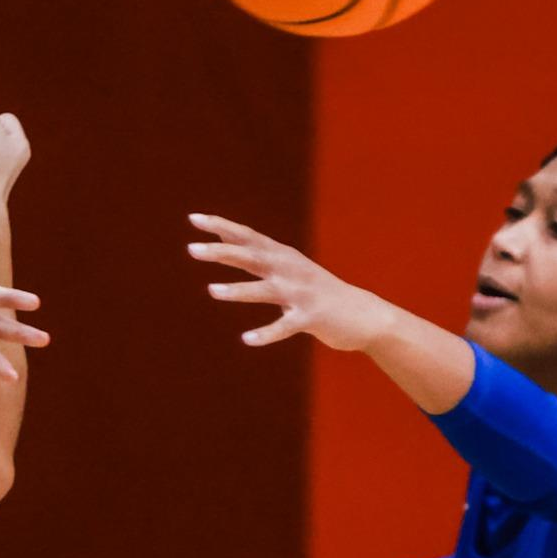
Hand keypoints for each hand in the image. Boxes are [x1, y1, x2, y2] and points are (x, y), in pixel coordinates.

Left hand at [187, 213, 388, 351]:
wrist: (364, 315)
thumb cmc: (317, 290)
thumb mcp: (287, 266)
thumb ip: (256, 254)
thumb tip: (222, 237)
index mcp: (283, 257)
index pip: (247, 236)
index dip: (221, 226)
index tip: (194, 218)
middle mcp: (290, 270)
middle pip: (251, 257)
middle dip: (222, 252)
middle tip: (192, 249)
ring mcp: (301, 294)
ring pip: (265, 290)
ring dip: (238, 290)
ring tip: (211, 290)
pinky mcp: (311, 318)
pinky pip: (285, 326)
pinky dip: (266, 333)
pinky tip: (247, 339)